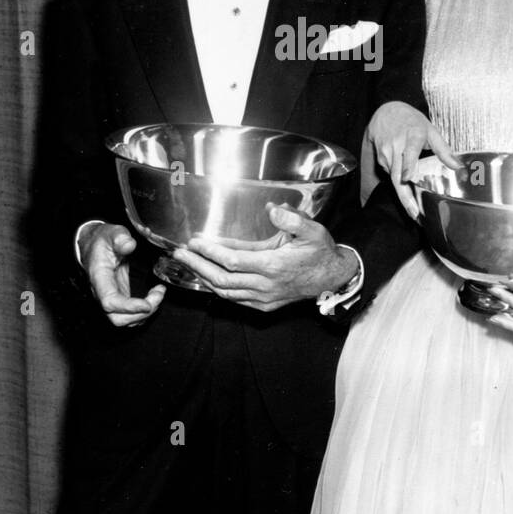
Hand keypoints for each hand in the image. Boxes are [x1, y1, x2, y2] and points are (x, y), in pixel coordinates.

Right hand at [79, 222, 166, 327]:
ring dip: (145, 314)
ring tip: (159, 293)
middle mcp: (103, 293)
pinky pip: (130, 315)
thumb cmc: (102, 241)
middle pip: (117, 318)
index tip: (147, 304)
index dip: (129, 307)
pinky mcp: (120, 298)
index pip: (110, 301)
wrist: (94, 245)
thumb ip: (120, 238)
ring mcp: (111, 298)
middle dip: (141, 314)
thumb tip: (129, 245)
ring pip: (125, 320)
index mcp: (99, 278)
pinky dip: (145, 311)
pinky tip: (155, 296)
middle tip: (158, 296)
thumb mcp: (111, 233)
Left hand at [172, 204, 355, 313]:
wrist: (333, 278)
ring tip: (187, 264)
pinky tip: (206, 278)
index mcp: (273, 265)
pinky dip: (217, 289)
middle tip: (179, 253)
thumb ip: (292, 219)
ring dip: (203, 278)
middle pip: (222, 279)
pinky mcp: (264, 305)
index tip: (194, 242)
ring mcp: (263, 298)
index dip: (210, 252)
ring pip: (225, 292)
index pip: (232, 261)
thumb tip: (272, 208)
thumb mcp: (312, 230)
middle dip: (197, 265)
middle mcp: (265, 285)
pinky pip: (234, 299)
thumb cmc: (320, 252)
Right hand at [365, 100, 460, 217]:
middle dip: (405, 196)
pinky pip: (391, 174)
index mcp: (413, 135)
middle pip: (398, 174)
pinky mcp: (380, 158)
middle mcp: (397, 144)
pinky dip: (399, 181)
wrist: (386, 111)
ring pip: (394, 177)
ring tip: (413, 209)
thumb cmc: (411, 121)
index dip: (407, 166)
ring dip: (403, 194)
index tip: (407, 178)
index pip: (409, 152)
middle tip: (414, 213)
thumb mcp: (430, 130)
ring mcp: (386, 152)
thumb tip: (458, 166)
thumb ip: (444, 149)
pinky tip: (406, 187)